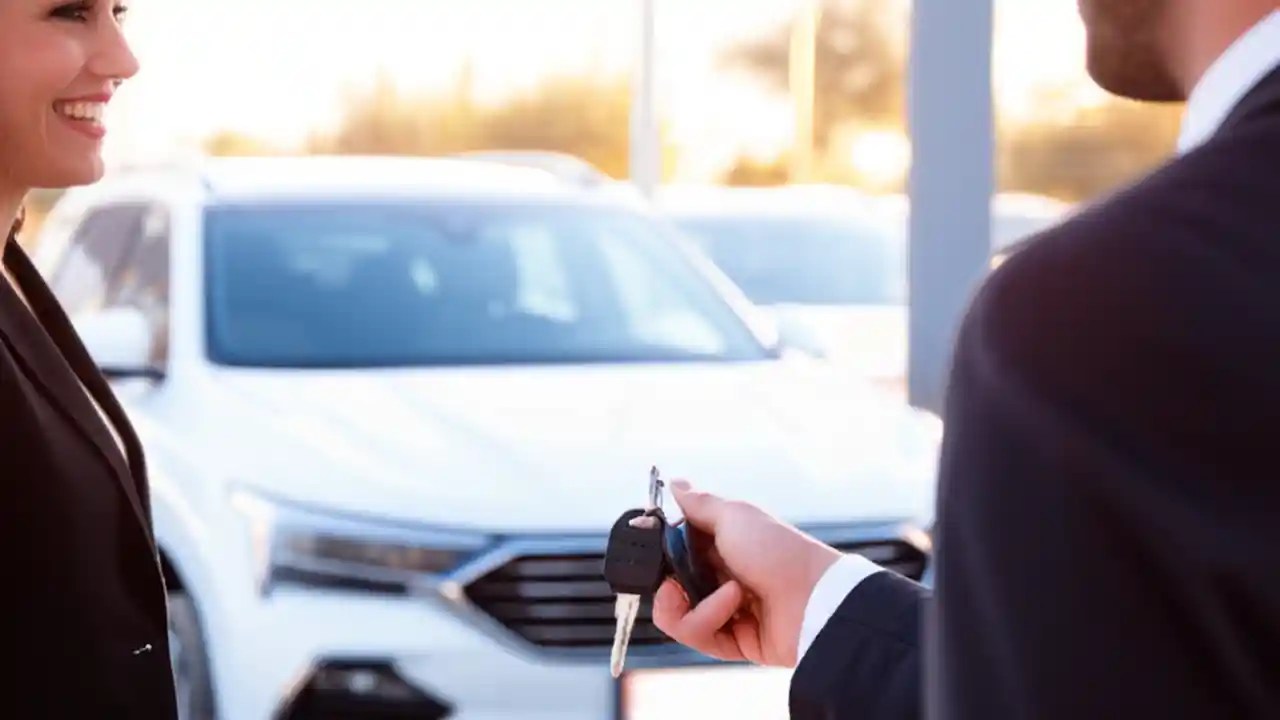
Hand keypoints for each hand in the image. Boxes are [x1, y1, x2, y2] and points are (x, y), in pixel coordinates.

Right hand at [652, 479, 842, 667]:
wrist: (814, 597)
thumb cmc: (779, 550)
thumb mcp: (734, 515)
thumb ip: (699, 503)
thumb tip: (675, 483)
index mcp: (722, 546)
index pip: (675, 552)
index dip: (662, 553)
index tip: (654, 548)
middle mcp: (721, 578)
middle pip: (669, 587)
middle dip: (669, 586)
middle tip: (679, 580)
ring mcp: (725, 612)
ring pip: (677, 616)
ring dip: (696, 605)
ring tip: (730, 593)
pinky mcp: (731, 642)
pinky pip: (697, 635)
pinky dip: (709, 619)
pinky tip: (735, 605)